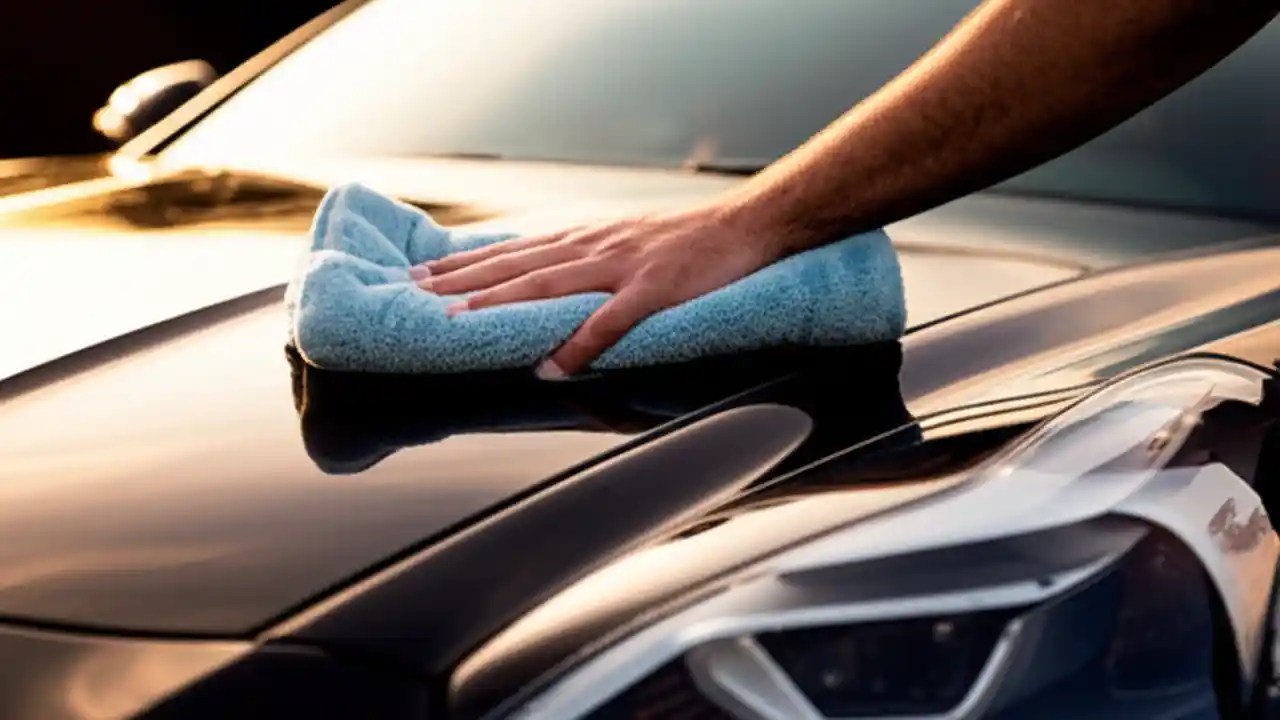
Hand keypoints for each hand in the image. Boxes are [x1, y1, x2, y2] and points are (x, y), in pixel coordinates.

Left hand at [411, 204, 786, 377]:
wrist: (745, 224)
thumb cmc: (688, 241)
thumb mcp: (627, 242)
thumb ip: (587, 262)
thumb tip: (546, 280)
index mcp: (588, 240)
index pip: (514, 252)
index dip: (466, 264)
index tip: (423, 275)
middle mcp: (595, 247)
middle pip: (518, 265)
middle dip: (464, 280)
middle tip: (417, 294)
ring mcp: (623, 267)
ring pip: (550, 284)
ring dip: (502, 301)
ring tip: (460, 318)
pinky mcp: (655, 290)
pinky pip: (612, 322)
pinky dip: (580, 344)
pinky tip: (554, 367)